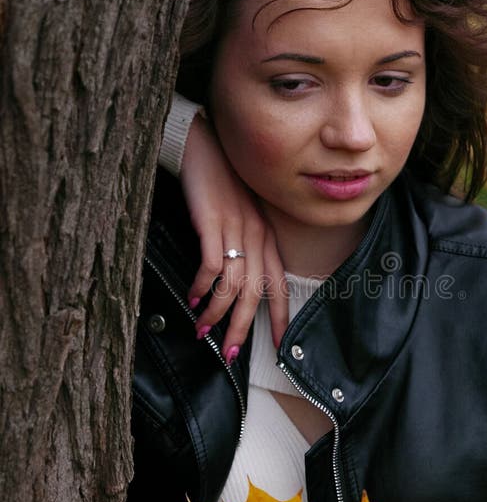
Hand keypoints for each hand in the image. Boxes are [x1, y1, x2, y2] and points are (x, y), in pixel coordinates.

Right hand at [179, 112, 287, 354]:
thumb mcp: (243, 216)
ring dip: (216, 313)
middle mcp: (257, 237)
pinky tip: (191, 297)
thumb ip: (246, 245)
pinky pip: (211, 266)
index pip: (279, 286)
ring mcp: (236, 230)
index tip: (279, 346)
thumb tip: (236, 283)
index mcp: (267, 238)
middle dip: (243, 329)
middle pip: (256, 295)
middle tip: (229, 354)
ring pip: (232, 286)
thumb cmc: (222, 183)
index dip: (279, 318)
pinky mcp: (213, 223)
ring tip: (202, 330)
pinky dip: (201, 287)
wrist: (205, 147)